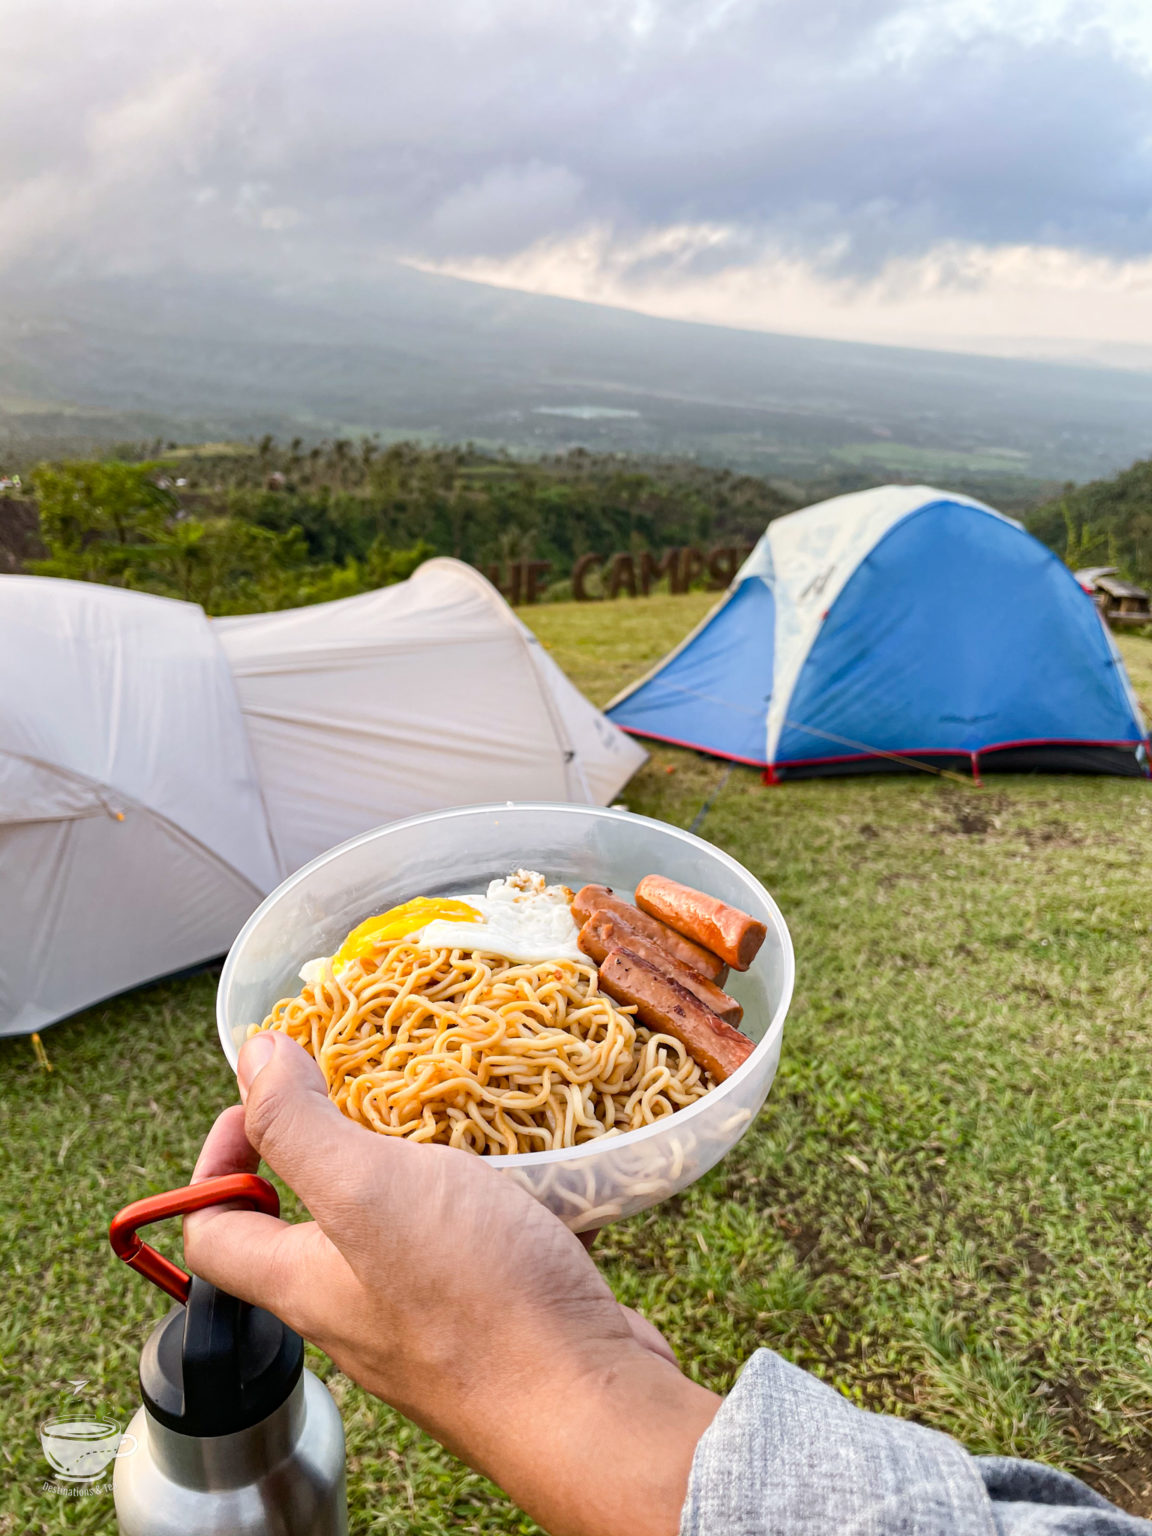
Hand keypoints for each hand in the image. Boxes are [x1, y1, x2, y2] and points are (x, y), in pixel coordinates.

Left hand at [184, 1032, 719, 1535]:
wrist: (589, 1404)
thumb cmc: (476, 1299)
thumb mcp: (368, 1189)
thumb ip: (300, 1127)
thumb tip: (252, 1058)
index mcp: (304, 1284)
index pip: (213, 1231)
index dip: (220, 1157)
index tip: (266, 1095)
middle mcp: (354, 1309)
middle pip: (305, 1227)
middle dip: (330, 1144)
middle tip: (373, 1089)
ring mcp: (426, 1318)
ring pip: (393, 1232)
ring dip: (411, 1168)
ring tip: (449, 1119)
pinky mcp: (493, 1316)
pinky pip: (466, 1246)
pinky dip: (480, 1198)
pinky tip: (518, 1168)